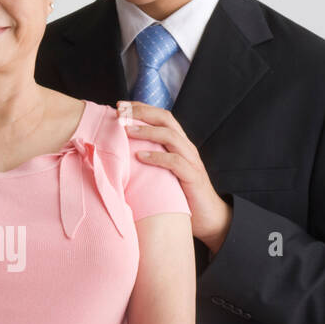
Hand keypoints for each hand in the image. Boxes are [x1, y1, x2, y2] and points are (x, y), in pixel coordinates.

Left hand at [120, 101, 232, 253]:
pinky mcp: (193, 177)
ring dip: (146, 131)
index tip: (119, 105)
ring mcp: (191, 161)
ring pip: (171, 136)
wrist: (207, 218)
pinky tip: (140, 156)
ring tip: (125, 130)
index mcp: (177, 143)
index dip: (141, 107)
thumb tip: (117, 150)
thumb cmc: (177, 192)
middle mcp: (185, 147)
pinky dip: (157, 157)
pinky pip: (176, 162)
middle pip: (166, 119)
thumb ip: (146, 157)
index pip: (161, 116)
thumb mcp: (159, 170)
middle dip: (142, 112)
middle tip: (120, 112)